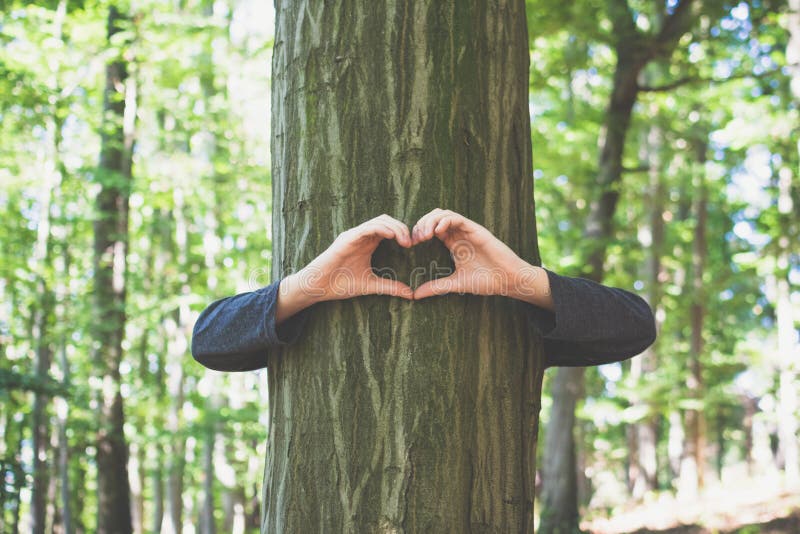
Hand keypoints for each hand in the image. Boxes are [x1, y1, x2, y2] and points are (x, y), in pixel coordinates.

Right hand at [276, 215, 412, 321]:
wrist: (318, 287)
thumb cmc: (340, 284)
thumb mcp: (371, 285)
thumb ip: (390, 287)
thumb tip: (411, 294)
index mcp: (368, 243)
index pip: (389, 229)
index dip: (403, 233)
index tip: (413, 246)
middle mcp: (362, 236)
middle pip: (387, 221)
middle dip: (402, 228)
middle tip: (411, 242)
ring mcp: (354, 235)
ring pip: (379, 221)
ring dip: (395, 227)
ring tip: (405, 241)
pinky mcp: (347, 238)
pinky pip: (367, 228)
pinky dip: (381, 229)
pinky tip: (392, 236)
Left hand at [410, 208, 553, 309]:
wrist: (508, 280)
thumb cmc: (486, 281)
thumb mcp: (455, 284)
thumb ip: (436, 287)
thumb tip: (415, 295)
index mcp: (453, 243)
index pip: (432, 228)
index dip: (419, 231)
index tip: (411, 244)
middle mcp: (459, 234)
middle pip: (435, 217)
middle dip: (421, 224)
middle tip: (415, 238)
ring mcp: (468, 230)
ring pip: (444, 213)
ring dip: (430, 220)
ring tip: (424, 234)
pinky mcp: (476, 230)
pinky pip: (457, 218)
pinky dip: (444, 221)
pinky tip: (437, 232)